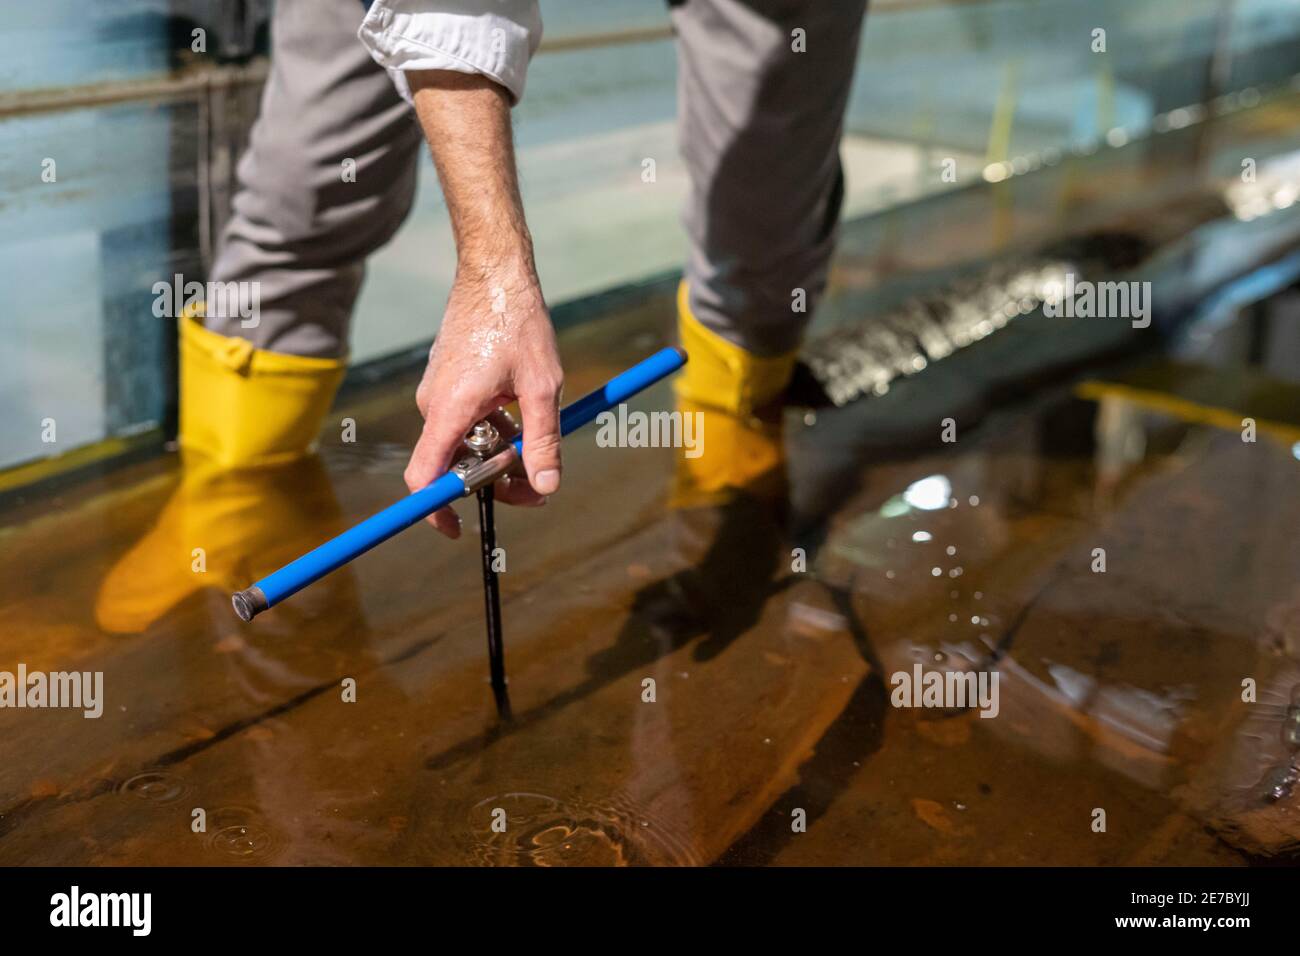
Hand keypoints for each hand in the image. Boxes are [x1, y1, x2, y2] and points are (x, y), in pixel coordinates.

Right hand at [404, 258, 563, 537]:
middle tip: (540, 486)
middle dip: (495, 481)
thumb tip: (547, 487)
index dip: (436, 510)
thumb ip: (543, 440)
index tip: (457, 529)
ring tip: (538, 441)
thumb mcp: (543, 387)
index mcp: (451, 409)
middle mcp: (435, 405)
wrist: (495, 273)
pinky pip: (466, 422)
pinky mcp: (447, 382)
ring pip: (465, 443)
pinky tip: (521, 414)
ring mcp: (438, 392)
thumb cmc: (519, 322)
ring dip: (499, 453)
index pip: (426, 476)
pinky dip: (492, 429)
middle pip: (453, 465)